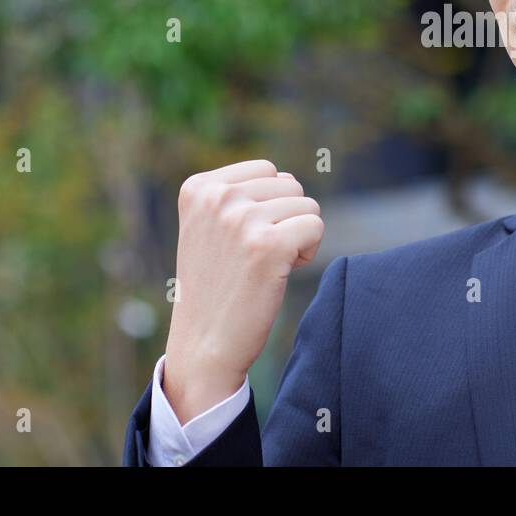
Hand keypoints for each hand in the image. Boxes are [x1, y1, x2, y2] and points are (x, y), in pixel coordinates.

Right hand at [162, 160, 322, 421]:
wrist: (204, 345)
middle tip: (256, 256)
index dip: (268, 205)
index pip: (266, 170)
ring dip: (297, 236)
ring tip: (265, 265)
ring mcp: (242, 220)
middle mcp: (218, 198)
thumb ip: (240, 194)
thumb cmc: (215, 286)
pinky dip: (308, 251)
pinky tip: (281, 272)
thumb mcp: (210, 227)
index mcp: (199, 188)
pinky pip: (316, 227)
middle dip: (285, 219)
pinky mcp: (269, 245)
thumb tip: (289, 178)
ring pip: (307, 205)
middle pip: (289, 185)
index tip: (243, 239)